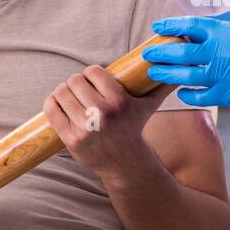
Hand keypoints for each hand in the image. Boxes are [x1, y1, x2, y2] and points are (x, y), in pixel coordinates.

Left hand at [43, 65, 171, 177]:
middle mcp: (102, 114)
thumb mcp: (150, 105)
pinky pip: (52, 109)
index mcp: (119, 102)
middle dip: (76, 82)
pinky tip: (59, 104)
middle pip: (74, 81)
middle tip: (81, 89)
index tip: (93, 80)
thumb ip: (164, 84)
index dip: (91, 73)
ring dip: (63, 91)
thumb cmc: (135, 127)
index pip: (92, 71)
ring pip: (61, 92)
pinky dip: (52, 102)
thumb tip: (178, 65)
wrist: (124, 163)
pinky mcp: (71, 139)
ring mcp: (85, 127)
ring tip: (70, 96)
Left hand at [143, 16, 229, 109]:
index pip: (191, 25)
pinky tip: (179, 91)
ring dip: (166, 73)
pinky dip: (186, 92)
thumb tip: (192, 37)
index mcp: (229, 32)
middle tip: (147, 53)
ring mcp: (225, 74)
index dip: (171, 25)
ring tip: (153, 72)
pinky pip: (198, 94)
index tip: (158, 27)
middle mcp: (224, 51)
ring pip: (185, 74)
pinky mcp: (228, 95)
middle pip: (182, 50)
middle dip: (160, 52)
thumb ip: (221, 36)